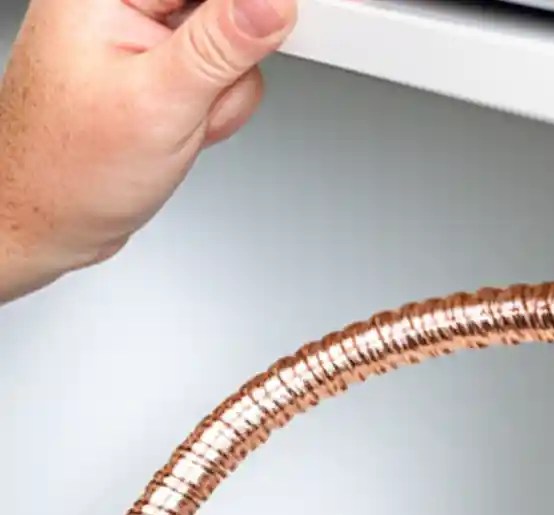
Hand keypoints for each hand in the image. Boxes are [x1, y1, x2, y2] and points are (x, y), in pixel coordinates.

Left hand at [0, 0, 296, 299]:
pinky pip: (218, 67)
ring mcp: (136, 31)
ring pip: (229, 41)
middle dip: (228, 61)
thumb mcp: (162, 103)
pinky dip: (212, 103)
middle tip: (198, 98)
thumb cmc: (70, 168)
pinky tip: (179, 124)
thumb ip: (223, 46)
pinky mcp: (154, 58)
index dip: (240, 17)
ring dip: (220, 91)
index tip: (253, 45)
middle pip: (221, 12)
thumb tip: (269, 5)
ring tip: (179, 120)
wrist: (47, 218)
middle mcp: (115, 2)